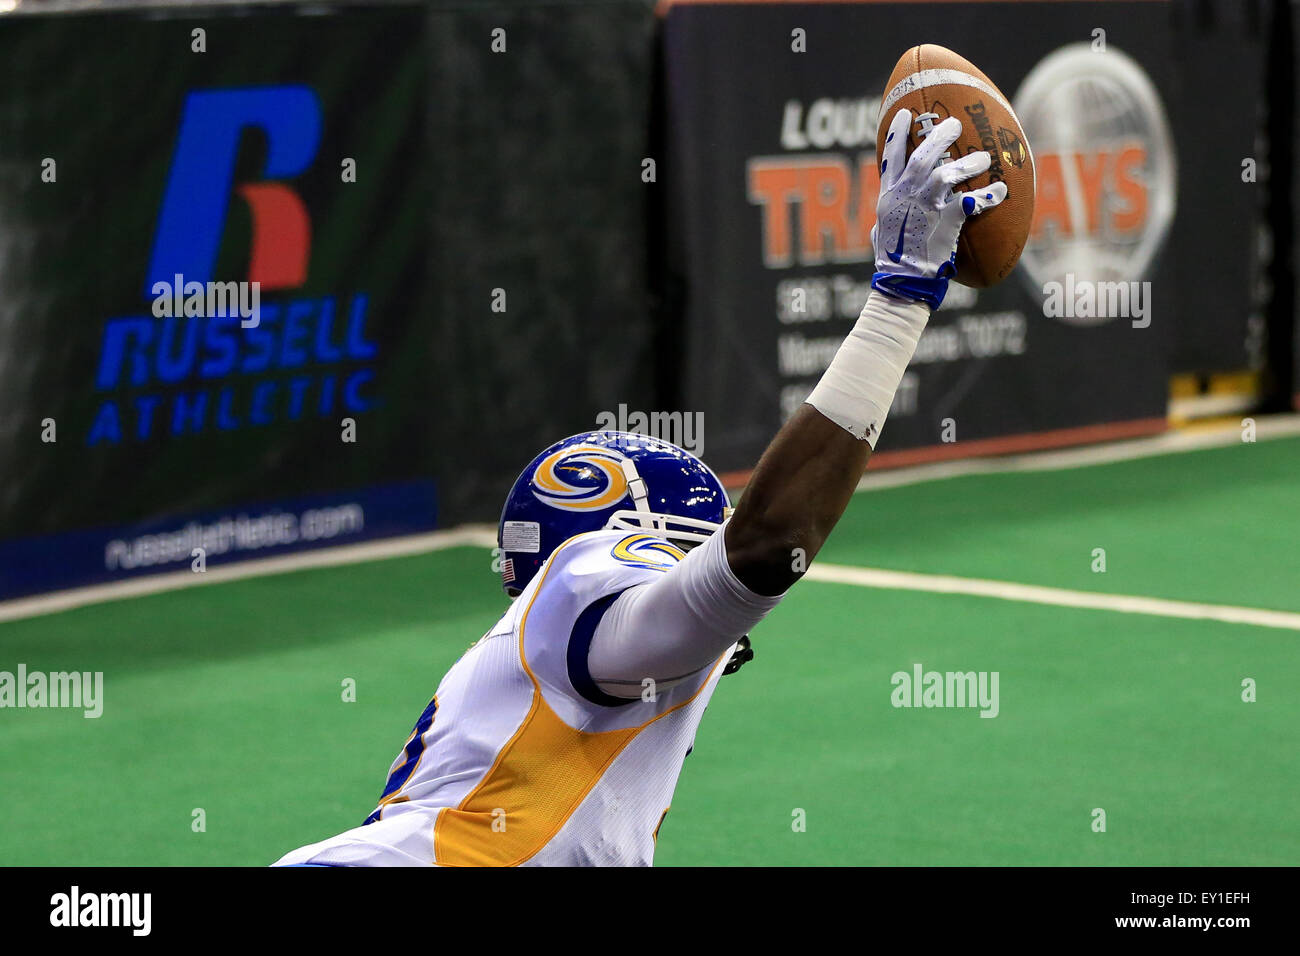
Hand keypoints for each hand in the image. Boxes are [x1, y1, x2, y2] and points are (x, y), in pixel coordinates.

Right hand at [870, 108, 1006, 308]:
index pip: (890, 158)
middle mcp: (905, 197)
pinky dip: (988, 195)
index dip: (898, 134)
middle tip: (954, 124)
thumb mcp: (882, 234)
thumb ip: (887, 218)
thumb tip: (883, 219)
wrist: (903, 282)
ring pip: (946, 175)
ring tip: (983, 158)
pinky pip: (972, 202)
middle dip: (938, 137)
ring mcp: (925, 208)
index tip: (906, 114)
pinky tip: (1001, 190)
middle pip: (922, 157)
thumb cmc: (893, 261)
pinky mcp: (946, 222)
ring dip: (968, 164)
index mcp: (889, 197)